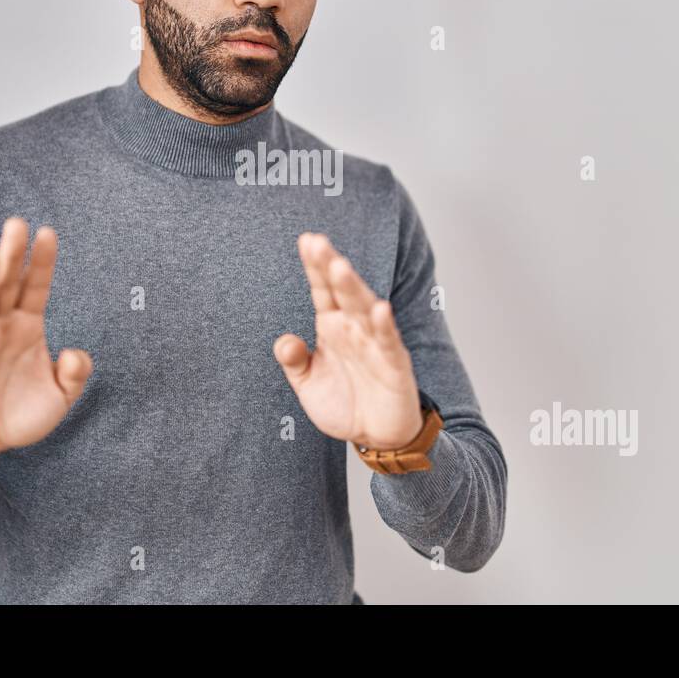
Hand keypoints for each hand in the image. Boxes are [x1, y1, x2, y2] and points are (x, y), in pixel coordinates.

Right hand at [0, 216, 93, 469]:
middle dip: (11, 256)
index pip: (35, 287)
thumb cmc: (22, 412)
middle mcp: (1, 327)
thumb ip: (74, 375)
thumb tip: (76, 354)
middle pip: (6, 285)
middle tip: (16, 223)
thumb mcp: (60, 397)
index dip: (41, 262)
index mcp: (27, 326)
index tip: (47, 232)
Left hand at [274, 232, 422, 449]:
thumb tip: (284, 342)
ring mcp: (376, 344)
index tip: (306, 240)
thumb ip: (295, 361)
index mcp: (333, 327)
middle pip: (342, 292)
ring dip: (353, 289)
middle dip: (330, 266)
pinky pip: (389, 342)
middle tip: (317, 242)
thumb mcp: (308, 384)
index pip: (323, 291)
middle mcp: (354, 329)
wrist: (377, 437)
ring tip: (339, 267)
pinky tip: (379, 309)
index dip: (315, 267)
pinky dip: (385, 326)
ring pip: (364, 310)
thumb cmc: (345, 404)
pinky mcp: (394, 365)